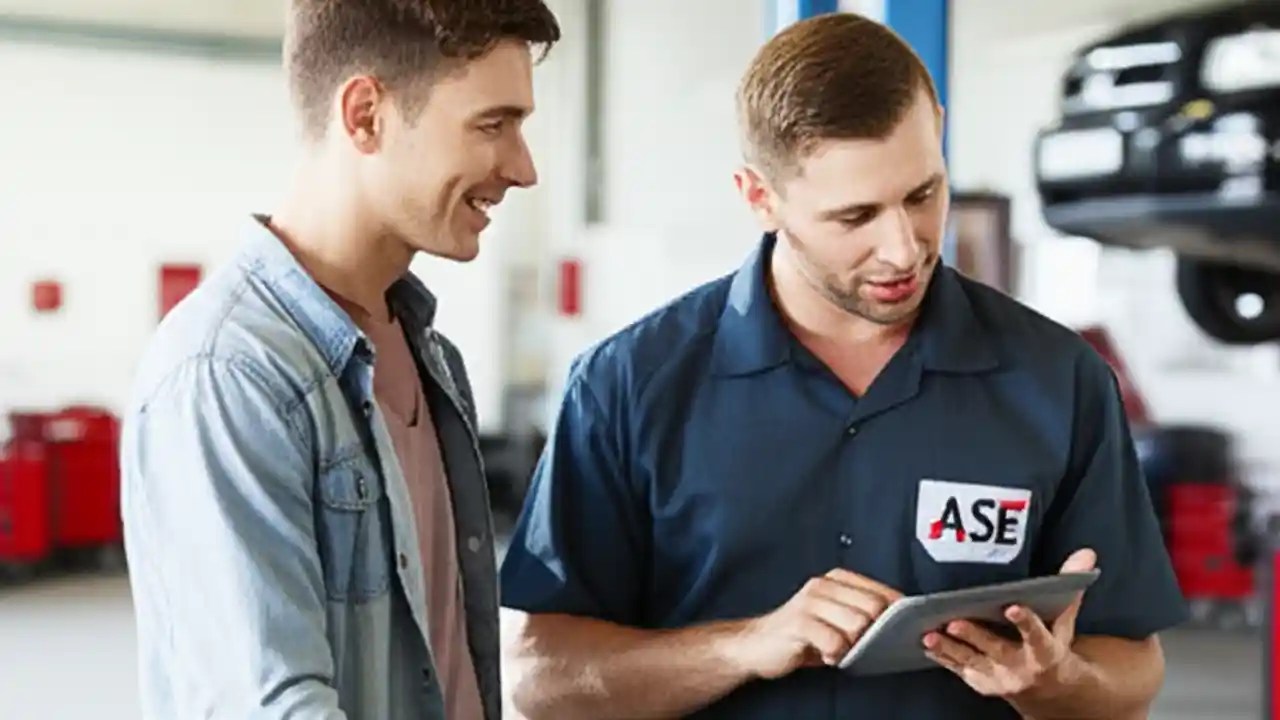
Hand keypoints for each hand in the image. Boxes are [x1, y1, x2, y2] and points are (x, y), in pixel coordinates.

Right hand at [737, 569, 901, 679]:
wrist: (757, 643)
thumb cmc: (802, 633)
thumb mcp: (834, 617)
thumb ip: (860, 613)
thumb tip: (900, 624)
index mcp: (837, 579)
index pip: (882, 591)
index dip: (898, 614)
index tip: (903, 631)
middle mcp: (823, 584)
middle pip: (874, 606)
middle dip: (876, 631)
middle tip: (864, 646)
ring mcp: (810, 602)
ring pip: (857, 623)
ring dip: (854, 645)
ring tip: (840, 650)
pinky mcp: (799, 622)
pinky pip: (834, 641)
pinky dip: (836, 654)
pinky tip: (826, 655)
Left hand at [922, 549, 1097, 700]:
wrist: (1049, 689)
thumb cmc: (1052, 644)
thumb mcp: (1064, 618)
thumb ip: (1071, 585)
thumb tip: (1086, 554)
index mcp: (1046, 651)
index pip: (1036, 635)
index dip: (1025, 622)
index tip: (1012, 607)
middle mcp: (1021, 667)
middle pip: (996, 649)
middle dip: (976, 636)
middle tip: (955, 620)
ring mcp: (999, 678)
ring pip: (972, 662)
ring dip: (950, 649)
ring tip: (929, 634)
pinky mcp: (980, 682)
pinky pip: (958, 669)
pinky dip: (941, 657)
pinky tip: (925, 642)